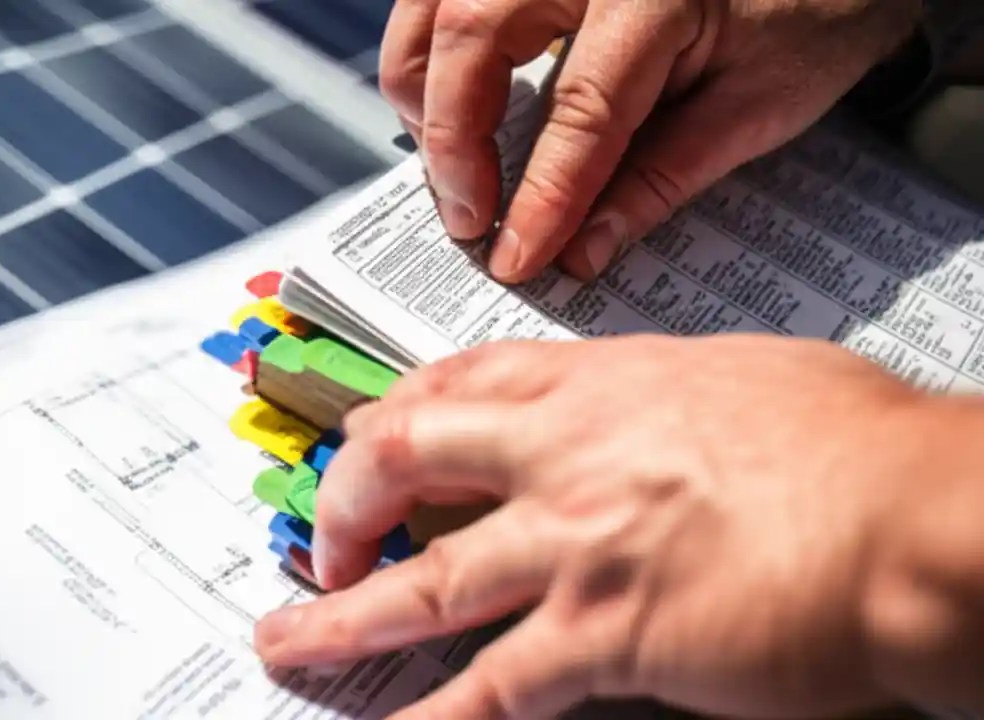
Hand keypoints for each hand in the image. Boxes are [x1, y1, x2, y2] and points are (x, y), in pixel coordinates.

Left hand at [253, 336, 958, 717]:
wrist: (915, 518)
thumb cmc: (859, 447)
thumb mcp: (745, 378)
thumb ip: (667, 397)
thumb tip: (650, 413)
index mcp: (602, 383)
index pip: (461, 381)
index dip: (397, 409)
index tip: (365, 433)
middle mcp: (569, 453)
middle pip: (407, 458)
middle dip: (341, 501)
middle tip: (315, 542)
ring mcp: (576, 544)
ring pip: (423, 579)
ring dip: (342, 618)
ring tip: (287, 640)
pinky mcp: (607, 633)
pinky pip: (494, 686)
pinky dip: (434, 719)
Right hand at [382, 0, 920, 281]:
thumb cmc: (813, 11)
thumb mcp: (759, 105)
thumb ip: (665, 176)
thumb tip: (583, 250)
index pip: (582, 107)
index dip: (542, 195)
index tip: (517, 258)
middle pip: (474, 37)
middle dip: (455, 141)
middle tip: (470, 222)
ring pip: (433, 8)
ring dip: (424, 90)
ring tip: (451, 166)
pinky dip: (430, 51)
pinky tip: (453, 103)